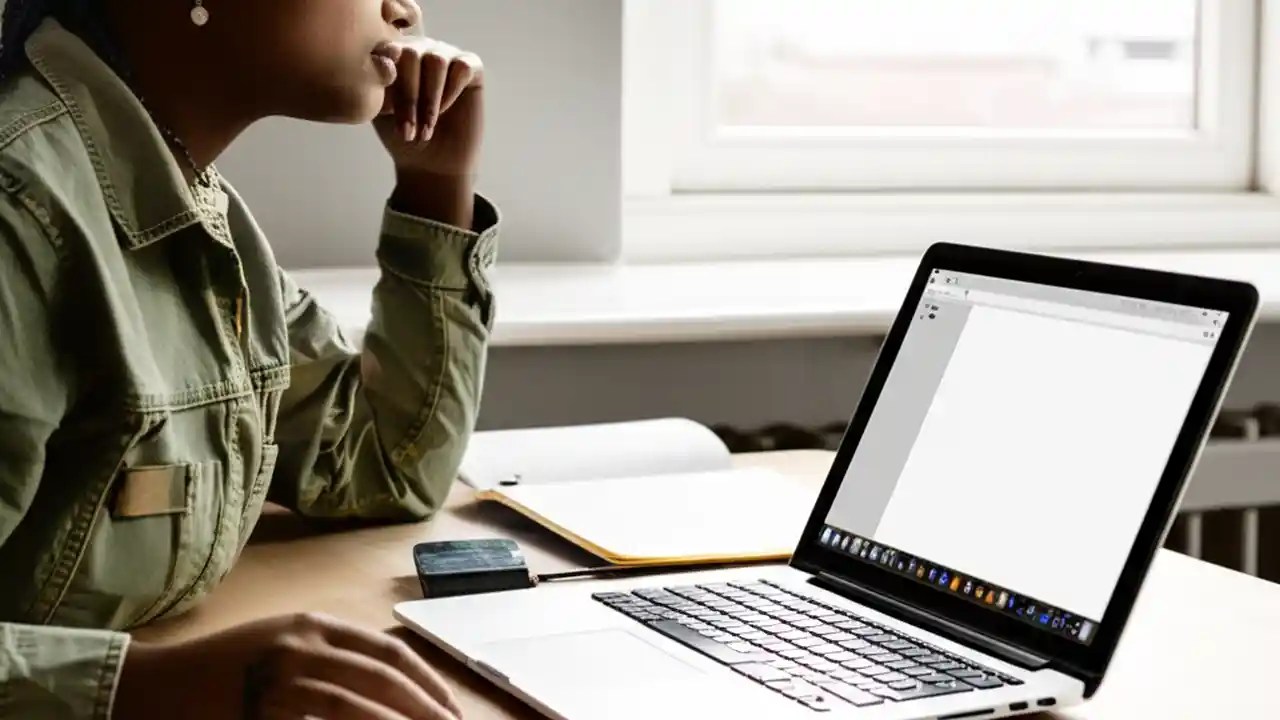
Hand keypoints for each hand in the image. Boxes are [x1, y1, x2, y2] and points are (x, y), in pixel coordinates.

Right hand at [114, 613, 461, 718]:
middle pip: (383, 676)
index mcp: (313, 626)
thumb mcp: (281, 649)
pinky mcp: (259, 708)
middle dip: (426, 705)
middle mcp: (302, 644)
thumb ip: (330, 660)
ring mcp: (279, 677)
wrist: (149, 685)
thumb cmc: (219, 671)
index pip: (389, 652)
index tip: (450, 707)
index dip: (427, 680)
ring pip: (356, 703)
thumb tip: (389, 689)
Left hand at [375, 37, 484, 178]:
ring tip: (425, 131)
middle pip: (411, 54)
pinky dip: (450, 94)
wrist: (431, 162)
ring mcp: (446, 53)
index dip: (385, 76)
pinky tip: (443, 114)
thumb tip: (386, 63)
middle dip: (407, 97)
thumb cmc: (401, 135)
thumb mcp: (379, 109)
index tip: (384, 110)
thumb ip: (376, 82)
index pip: (386, 49)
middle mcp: (419, 47)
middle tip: (406, 132)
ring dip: (428, 101)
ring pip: (436, 61)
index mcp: (393, 52)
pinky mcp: (471, 66)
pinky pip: (461, 69)